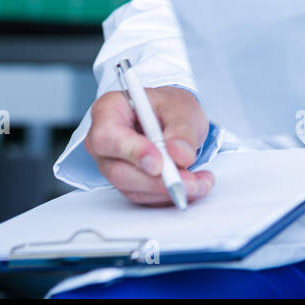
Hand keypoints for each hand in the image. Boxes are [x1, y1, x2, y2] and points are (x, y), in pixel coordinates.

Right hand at [86, 85, 215, 205]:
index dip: (132, 152)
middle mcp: (106, 143)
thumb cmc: (168, 107)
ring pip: (133, 189)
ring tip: (199, 183)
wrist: (174, 119)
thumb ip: (181, 130)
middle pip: (118, 171)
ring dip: (167, 191)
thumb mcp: (181, 107)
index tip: (159, 163)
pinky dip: (170, 196)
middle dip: (155, 181)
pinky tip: (193, 186)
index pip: (107, 136)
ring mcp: (114, 166)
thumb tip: (179, 154)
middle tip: (186, 181)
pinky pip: (146, 197)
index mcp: (108, 111)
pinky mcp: (129, 184)